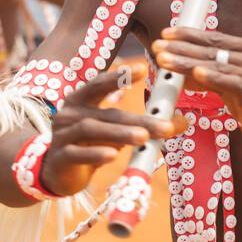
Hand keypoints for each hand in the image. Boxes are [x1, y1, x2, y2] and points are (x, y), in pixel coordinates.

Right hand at [40, 66, 182, 196]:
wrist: (58, 172)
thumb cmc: (92, 144)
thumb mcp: (118, 132)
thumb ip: (143, 124)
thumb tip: (183, 121)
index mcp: (82, 100)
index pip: (100, 84)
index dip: (120, 76)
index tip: (143, 69)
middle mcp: (70, 113)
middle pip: (108, 114)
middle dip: (138, 120)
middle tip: (164, 126)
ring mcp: (62, 135)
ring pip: (92, 130)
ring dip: (120, 134)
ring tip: (144, 138)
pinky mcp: (60, 157)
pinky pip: (78, 154)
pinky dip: (95, 154)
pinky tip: (113, 155)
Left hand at [152, 27, 241, 156]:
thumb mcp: (234, 87)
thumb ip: (212, 76)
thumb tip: (183, 70)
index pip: (217, 38)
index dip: (190, 35)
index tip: (167, 33)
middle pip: (214, 49)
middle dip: (182, 47)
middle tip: (157, 45)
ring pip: (217, 64)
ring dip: (187, 62)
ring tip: (164, 59)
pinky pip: (231, 82)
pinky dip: (212, 77)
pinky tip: (195, 74)